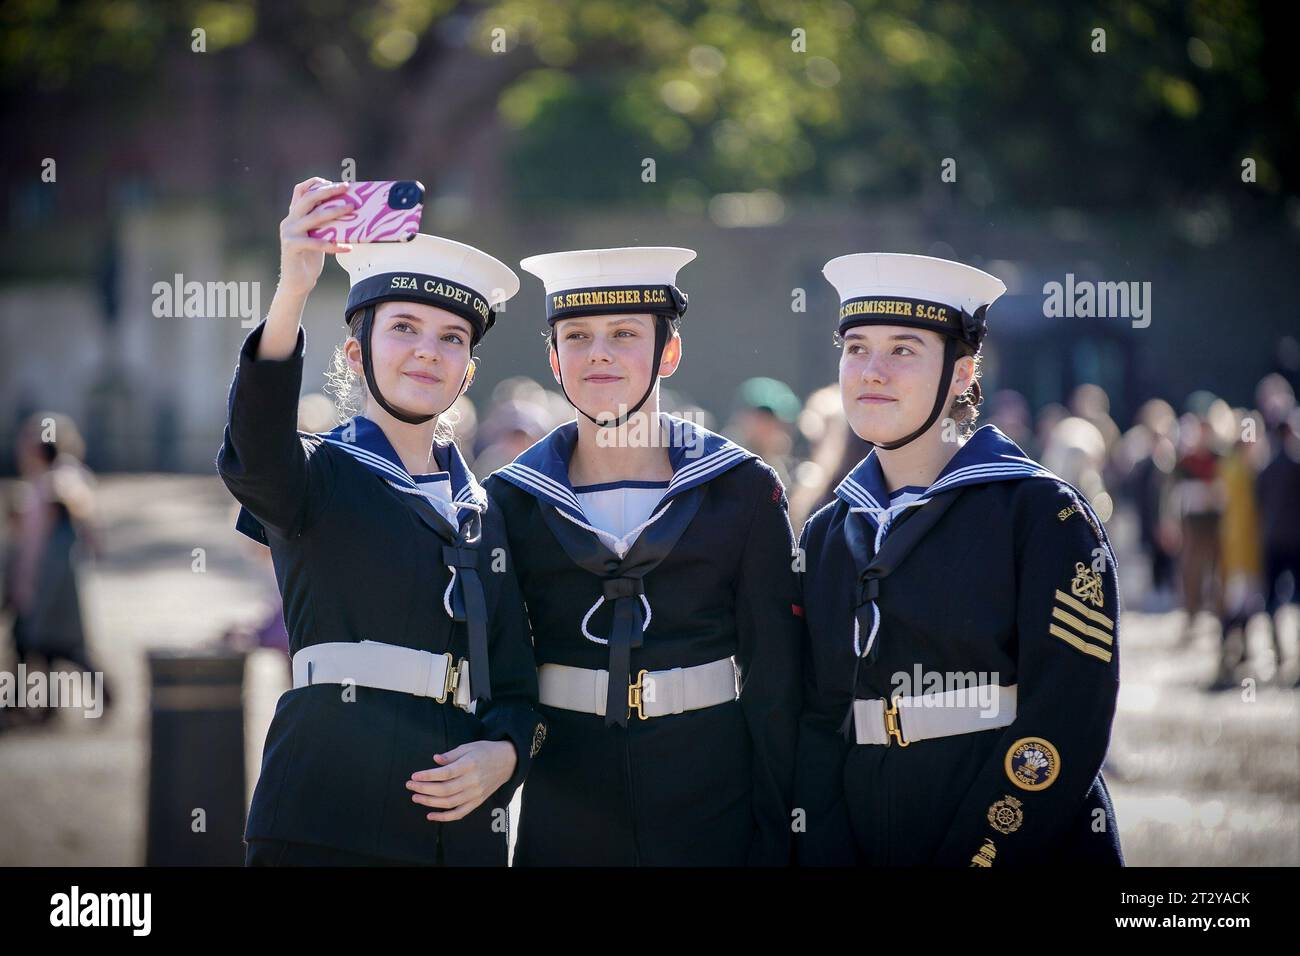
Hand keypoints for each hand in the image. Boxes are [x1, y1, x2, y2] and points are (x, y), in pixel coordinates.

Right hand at [277, 178, 353, 297]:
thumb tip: (347, 209)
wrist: (297, 282)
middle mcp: (289, 220)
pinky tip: (348, 247)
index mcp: (294, 215)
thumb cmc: (311, 258)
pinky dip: (334, 245)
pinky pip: (317, 243)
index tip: (334, 182)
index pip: (300, 191)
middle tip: (346, 188)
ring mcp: (289, 232)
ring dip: (335, 212)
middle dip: (328, 191)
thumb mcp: (317, 236)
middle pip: (308, 198)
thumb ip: (322, 223)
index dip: (315, 183)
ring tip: (352, 210)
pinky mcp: (292, 246)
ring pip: (314, 217)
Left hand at [407, 739, 517, 821]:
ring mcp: (476, 793)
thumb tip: (435, 760)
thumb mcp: (469, 747)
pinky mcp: (477, 801)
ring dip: (430, 802)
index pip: (445, 773)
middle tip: (410, 786)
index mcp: (470, 764)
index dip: (428, 776)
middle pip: (444, 789)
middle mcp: (473, 781)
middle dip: (424, 789)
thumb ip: (451, 755)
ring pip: (449, 802)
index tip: (414, 776)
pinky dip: (444, 817)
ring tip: (416, 797)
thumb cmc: (485, 751)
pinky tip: (430, 815)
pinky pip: (459, 813)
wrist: (508, 761)